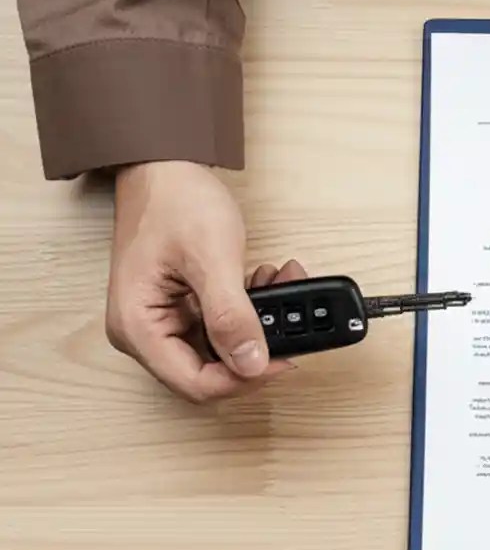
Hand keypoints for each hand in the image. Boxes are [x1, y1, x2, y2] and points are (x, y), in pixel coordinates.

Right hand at [106, 161, 303, 402]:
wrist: (164, 164)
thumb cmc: (174, 201)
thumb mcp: (211, 259)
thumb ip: (231, 316)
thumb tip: (252, 363)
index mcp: (139, 329)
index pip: (196, 384)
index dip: (245, 378)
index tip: (284, 359)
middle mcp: (145, 332)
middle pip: (211, 373)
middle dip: (256, 347)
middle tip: (290, 320)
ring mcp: (163, 320)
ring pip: (222, 349)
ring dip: (258, 324)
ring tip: (282, 286)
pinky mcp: (181, 307)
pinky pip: (222, 325)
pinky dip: (250, 308)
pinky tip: (267, 281)